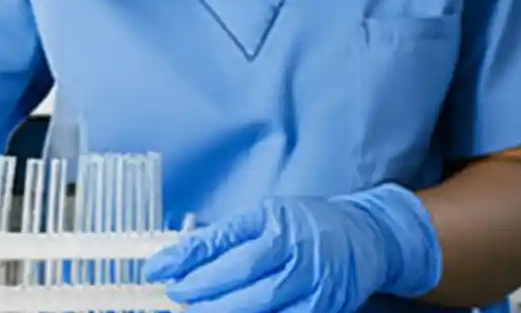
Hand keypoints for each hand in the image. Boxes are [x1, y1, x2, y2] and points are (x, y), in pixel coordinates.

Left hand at [144, 184, 441, 311]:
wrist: (364, 238)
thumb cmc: (305, 224)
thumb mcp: (264, 216)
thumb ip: (226, 236)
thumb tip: (181, 255)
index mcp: (275, 221)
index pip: (222, 241)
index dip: (185, 257)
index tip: (156, 268)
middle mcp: (296, 250)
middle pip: (241, 276)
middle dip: (202, 291)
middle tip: (176, 296)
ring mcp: (313, 283)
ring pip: (262, 305)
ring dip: (223, 311)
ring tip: (196, 312)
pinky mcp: (325, 308)